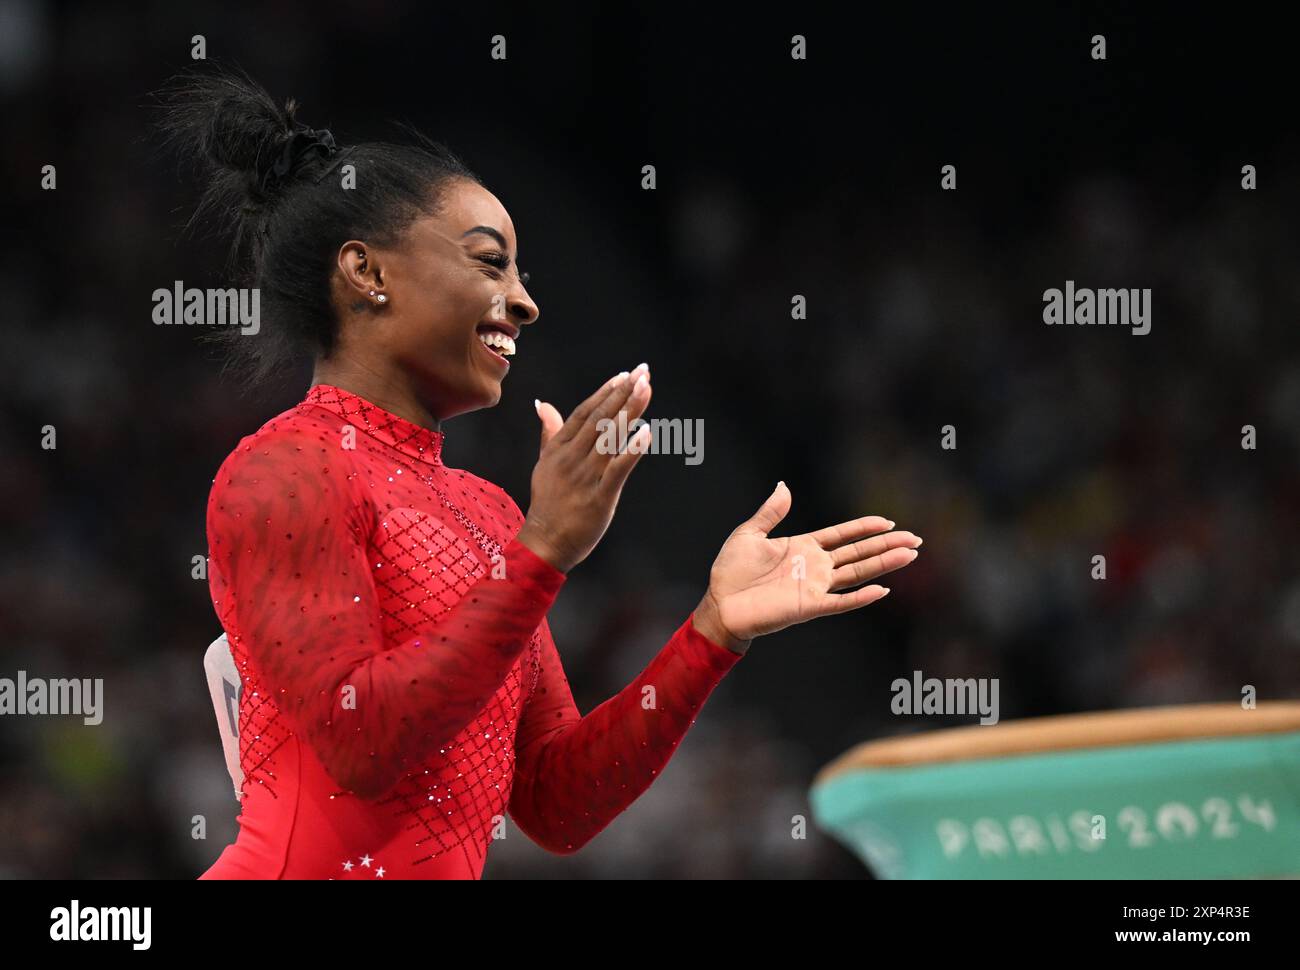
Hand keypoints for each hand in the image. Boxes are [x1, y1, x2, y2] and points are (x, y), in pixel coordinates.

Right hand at [517, 364, 652, 572]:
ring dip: (630, 411)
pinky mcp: (599, 497)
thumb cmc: (549, 503)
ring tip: (646, 389)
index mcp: (559, 448)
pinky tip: (647, 432)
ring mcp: (585, 476)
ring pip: (610, 437)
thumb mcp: (545, 464)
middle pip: (601, 418)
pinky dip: (632, 450)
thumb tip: (543, 405)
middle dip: (623, 393)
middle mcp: (572, 458)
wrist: (545, 542)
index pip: (585, 412)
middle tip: (643, 371)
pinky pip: (618, 469)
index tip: (625, 375)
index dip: (605, 392)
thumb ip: (550, 433)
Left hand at [697, 482, 921, 647]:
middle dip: (887, 545)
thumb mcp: (748, 534)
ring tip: (910, 555)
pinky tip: (882, 590)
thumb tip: (783, 486)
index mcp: (803, 547)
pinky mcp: (808, 606)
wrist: (720, 604)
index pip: (842, 535)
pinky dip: (860, 597)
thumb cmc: (730, 572)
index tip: (888, 521)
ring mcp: (814, 586)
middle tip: (916, 539)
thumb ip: (770, 512)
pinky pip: (840, 602)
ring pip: (857, 573)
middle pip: (858, 553)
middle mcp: (814, 566)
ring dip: (883, 564)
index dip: (864, 528)